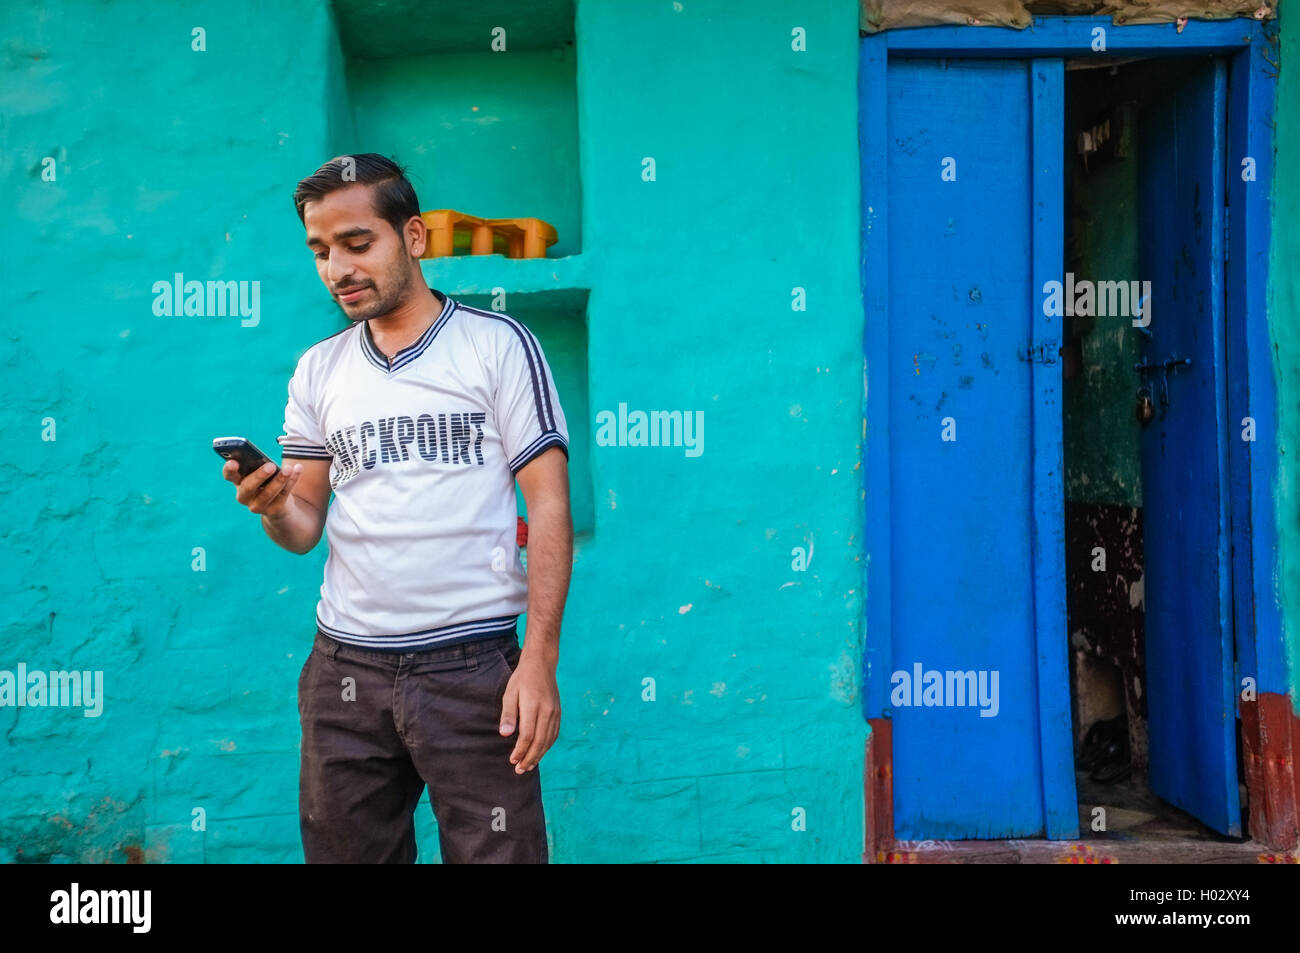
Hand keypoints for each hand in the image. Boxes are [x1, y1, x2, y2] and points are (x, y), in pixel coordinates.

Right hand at [223, 459, 301, 517]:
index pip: (229, 475)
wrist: (276, 506)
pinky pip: (284, 494)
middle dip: (259, 476)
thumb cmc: (265, 482)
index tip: (233, 462)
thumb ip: (260, 466)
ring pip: (268, 493)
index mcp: (238, 481)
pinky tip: (298, 469)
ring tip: (288, 468)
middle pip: (248, 487)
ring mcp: (258, 505)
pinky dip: (292, 480)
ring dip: (280, 480)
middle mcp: (244, 496)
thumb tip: (268, 461)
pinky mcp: (274, 510)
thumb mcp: (260, 473)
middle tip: (270, 466)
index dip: (229, 469)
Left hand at [499, 654, 560, 773]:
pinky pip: (554, 734)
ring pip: (548, 740)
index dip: (520, 750)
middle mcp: (547, 711)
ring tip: (529, 766)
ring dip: (539, 755)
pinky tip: (540, 753)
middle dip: (529, 758)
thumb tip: (505, 734)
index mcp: (533, 706)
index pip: (527, 735)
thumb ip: (508, 714)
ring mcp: (555, 712)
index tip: (512, 760)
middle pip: (539, 741)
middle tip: (520, 770)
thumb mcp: (510, 693)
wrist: (541, 664)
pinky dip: (547, 746)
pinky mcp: (558, 713)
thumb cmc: (522, 679)